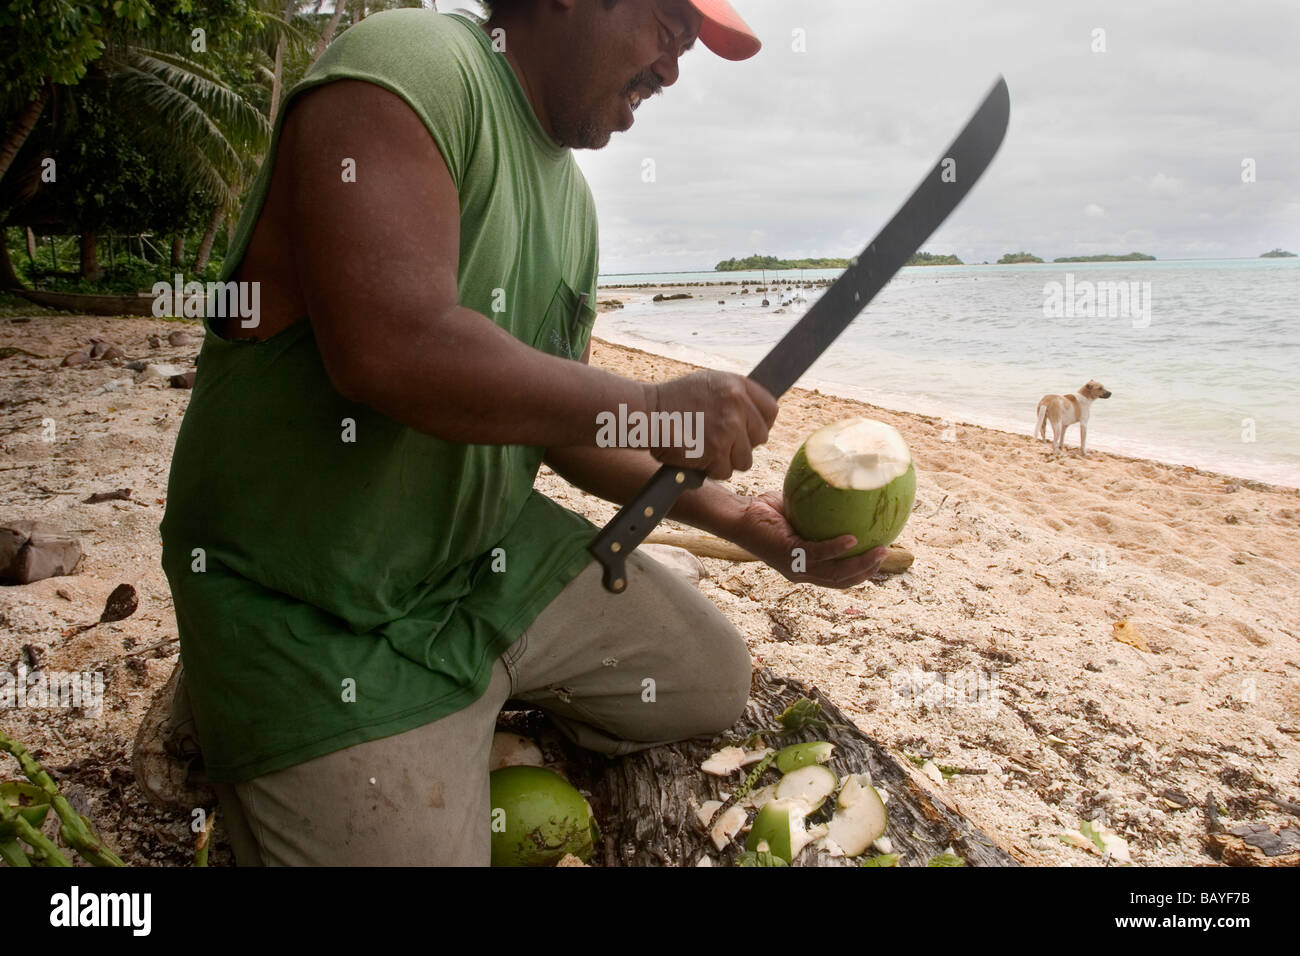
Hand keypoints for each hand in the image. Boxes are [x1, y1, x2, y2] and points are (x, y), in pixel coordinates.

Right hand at [649, 371, 776, 479]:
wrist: (647, 413)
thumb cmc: (674, 400)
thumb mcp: (709, 383)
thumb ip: (735, 395)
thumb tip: (757, 414)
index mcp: (737, 385)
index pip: (771, 410)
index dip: (761, 424)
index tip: (749, 430)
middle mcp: (737, 404)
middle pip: (761, 438)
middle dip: (743, 445)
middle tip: (720, 441)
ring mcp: (728, 428)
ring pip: (745, 460)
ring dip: (727, 461)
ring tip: (706, 449)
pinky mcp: (716, 450)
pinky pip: (725, 471)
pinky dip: (711, 470)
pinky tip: (697, 456)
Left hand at [727, 491, 889, 587]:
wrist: (738, 515)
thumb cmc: (764, 511)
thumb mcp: (797, 509)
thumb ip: (818, 508)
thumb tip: (841, 485)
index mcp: (806, 565)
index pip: (839, 576)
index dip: (862, 571)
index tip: (880, 556)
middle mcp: (802, 572)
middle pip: (842, 580)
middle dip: (867, 571)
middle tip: (885, 555)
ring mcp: (796, 566)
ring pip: (835, 574)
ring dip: (859, 564)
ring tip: (879, 552)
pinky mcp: (788, 555)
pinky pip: (817, 553)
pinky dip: (836, 548)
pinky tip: (851, 539)